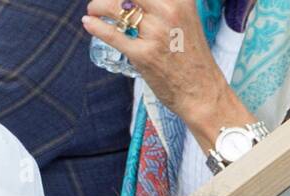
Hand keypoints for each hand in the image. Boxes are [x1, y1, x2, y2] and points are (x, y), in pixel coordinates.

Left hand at [81, 0, 257, 152]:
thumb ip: (167, 7)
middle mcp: (169, 11)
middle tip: (101, 0)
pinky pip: (113, 35)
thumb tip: (140, 4)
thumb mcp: (186, 19)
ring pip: (117, 8)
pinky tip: (88, 22)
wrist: (201, 91)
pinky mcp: (143, 55)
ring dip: (99, 5)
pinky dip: (96, 27)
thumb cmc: (192, 58)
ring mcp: (155, 33)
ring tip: (93, 9)